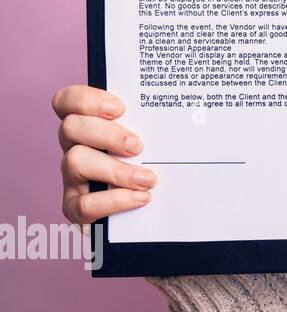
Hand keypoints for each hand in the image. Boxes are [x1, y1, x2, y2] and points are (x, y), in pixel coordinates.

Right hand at [51, 85, 155, 227]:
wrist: (151, 211)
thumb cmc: (155, 161)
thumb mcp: (157, 136)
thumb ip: (160, 120)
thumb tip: (194, 105)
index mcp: (89, 124)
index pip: (67, 101)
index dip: (86, 100)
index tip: (120, 108)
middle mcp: (75, 147)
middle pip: (71, 127)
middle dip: (107, 134)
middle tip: (138, 146)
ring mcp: (73, 178)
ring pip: (75, 161)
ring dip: (115, 169)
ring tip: (147, 179)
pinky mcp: (76, 208)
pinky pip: (83, 204)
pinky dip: (114, 200)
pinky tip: (141, 198)